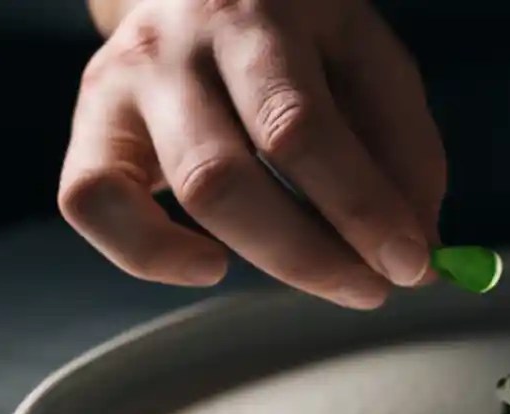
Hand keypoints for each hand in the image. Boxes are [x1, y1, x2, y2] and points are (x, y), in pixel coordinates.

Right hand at [59, 0, 444, 309]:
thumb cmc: (301, 33)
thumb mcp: (368, 60)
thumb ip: (404, 149)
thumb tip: (418, 252)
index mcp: (259, 14)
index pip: (301, 128)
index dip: (359, 209)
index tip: (411, 265)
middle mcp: (176, 45)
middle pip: (225, 177)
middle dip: (312, 255)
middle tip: (374, 289)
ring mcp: (122, 84)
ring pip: (178, 199)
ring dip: (269, 262)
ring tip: (331, 278)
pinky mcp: (91, 125)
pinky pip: (92, 204)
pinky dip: (150, 255)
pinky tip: (213, 265)